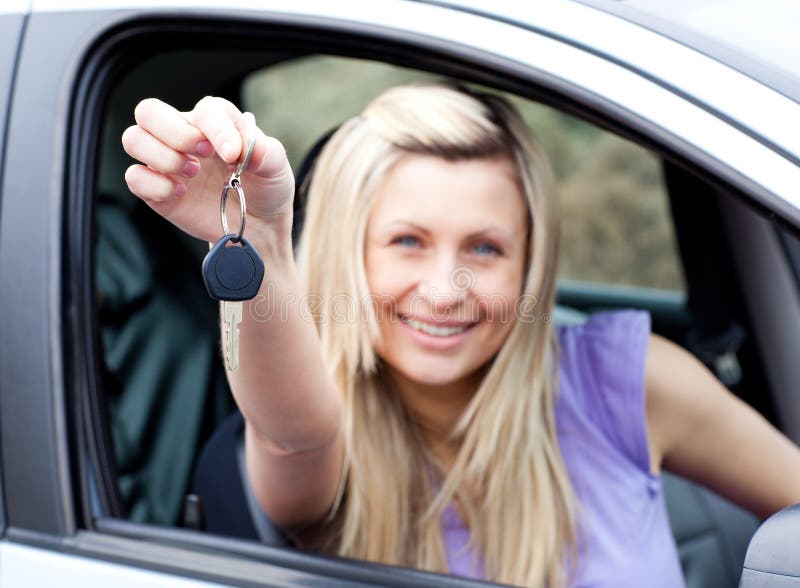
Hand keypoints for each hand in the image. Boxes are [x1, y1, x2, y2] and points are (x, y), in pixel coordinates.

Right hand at [122, 96, 294, 242]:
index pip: (204, 110)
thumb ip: (265, 151)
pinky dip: (154, 184)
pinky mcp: (157, 191)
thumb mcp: (277, 167)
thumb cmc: (265, 188)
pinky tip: (181, 193)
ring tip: (192, 174)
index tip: (233, 154)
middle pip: (148, 111)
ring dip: (161, 156)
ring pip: (133, 139)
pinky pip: (134, 177)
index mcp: (214, 122)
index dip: (216, 128)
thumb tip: (241, 149)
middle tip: (203, 155)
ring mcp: (167, 162)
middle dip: (174, 132)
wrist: (259, 227)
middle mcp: (184, 136)